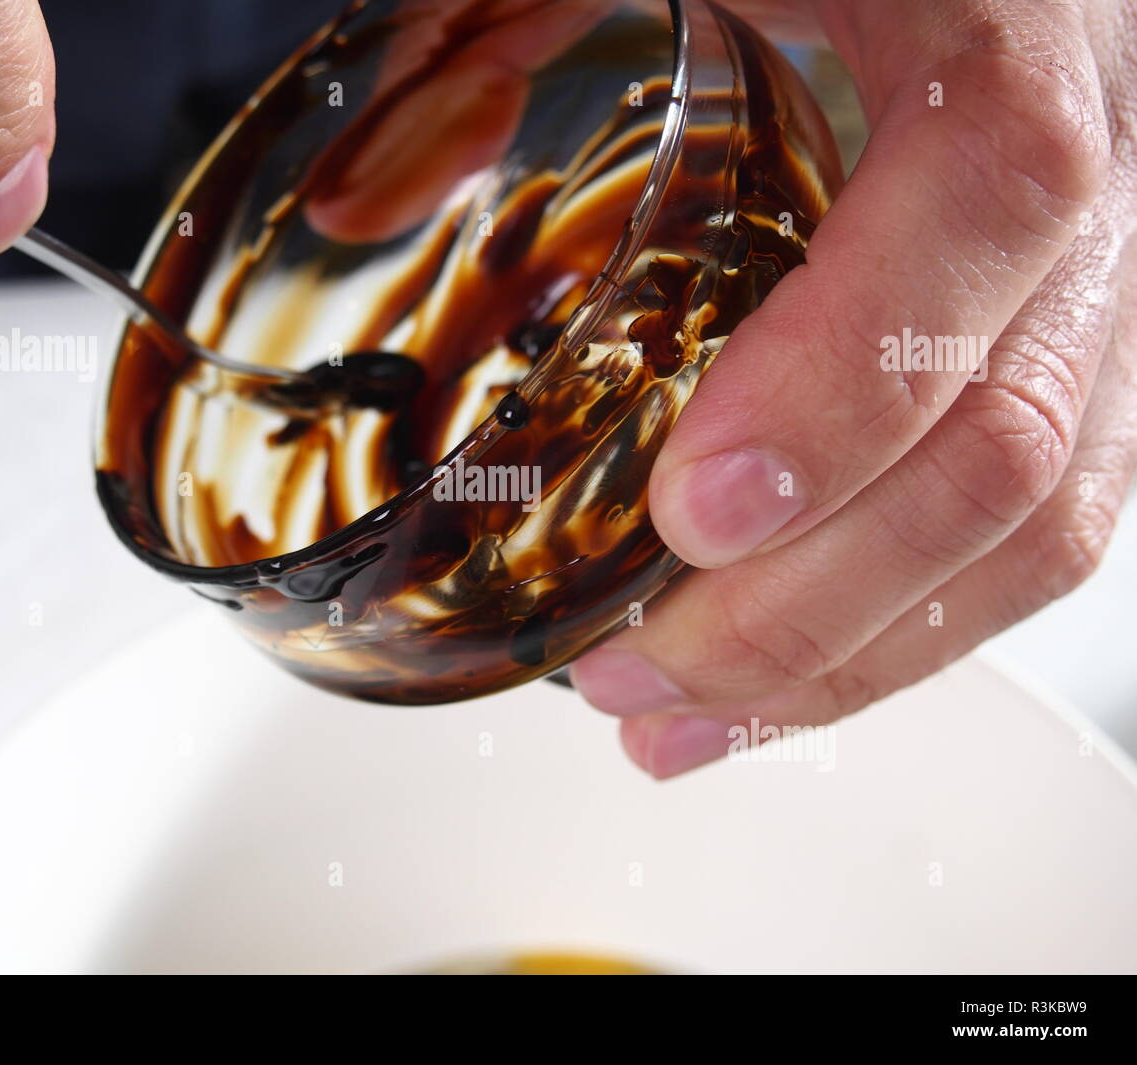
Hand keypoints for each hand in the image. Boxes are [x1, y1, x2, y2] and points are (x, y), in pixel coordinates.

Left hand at [572, 0, 1136, 777]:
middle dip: (812, 602)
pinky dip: (913, 619)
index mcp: (999, 16)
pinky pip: (1044, 515)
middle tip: (640, 676)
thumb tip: (358, 203)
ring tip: (691, 721)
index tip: (697, 515)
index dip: (849, 380)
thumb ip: (506, 31)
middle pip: (1010, 432)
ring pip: (1046, 515)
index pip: (991, 192)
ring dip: (856, 656)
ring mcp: (1101, 276)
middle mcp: (1094, 155)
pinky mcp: (1077, 349)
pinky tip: (796, 674)